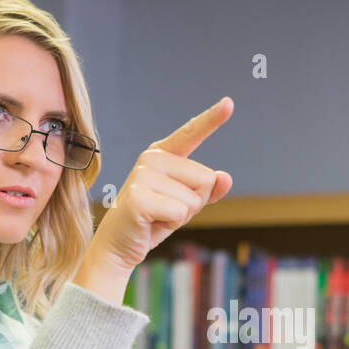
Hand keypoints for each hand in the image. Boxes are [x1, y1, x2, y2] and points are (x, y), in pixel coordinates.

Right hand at [88, 97, 233, 277]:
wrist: (119, 246)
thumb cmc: (153, 221)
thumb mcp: (185, 203)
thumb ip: (207, 189)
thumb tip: (225, 177)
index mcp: (162, 153)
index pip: (191, 133)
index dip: (211, 119)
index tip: (229, 102)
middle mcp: (152, 158)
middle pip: (205, 178)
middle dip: (194, 203)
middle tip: (166, 210)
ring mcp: (143, 175)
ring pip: (194, 199)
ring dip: (182, 215)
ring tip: (157, 216)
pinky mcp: (139, 197)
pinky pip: (181, 212)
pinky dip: (172, 224)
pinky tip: (151, 222)